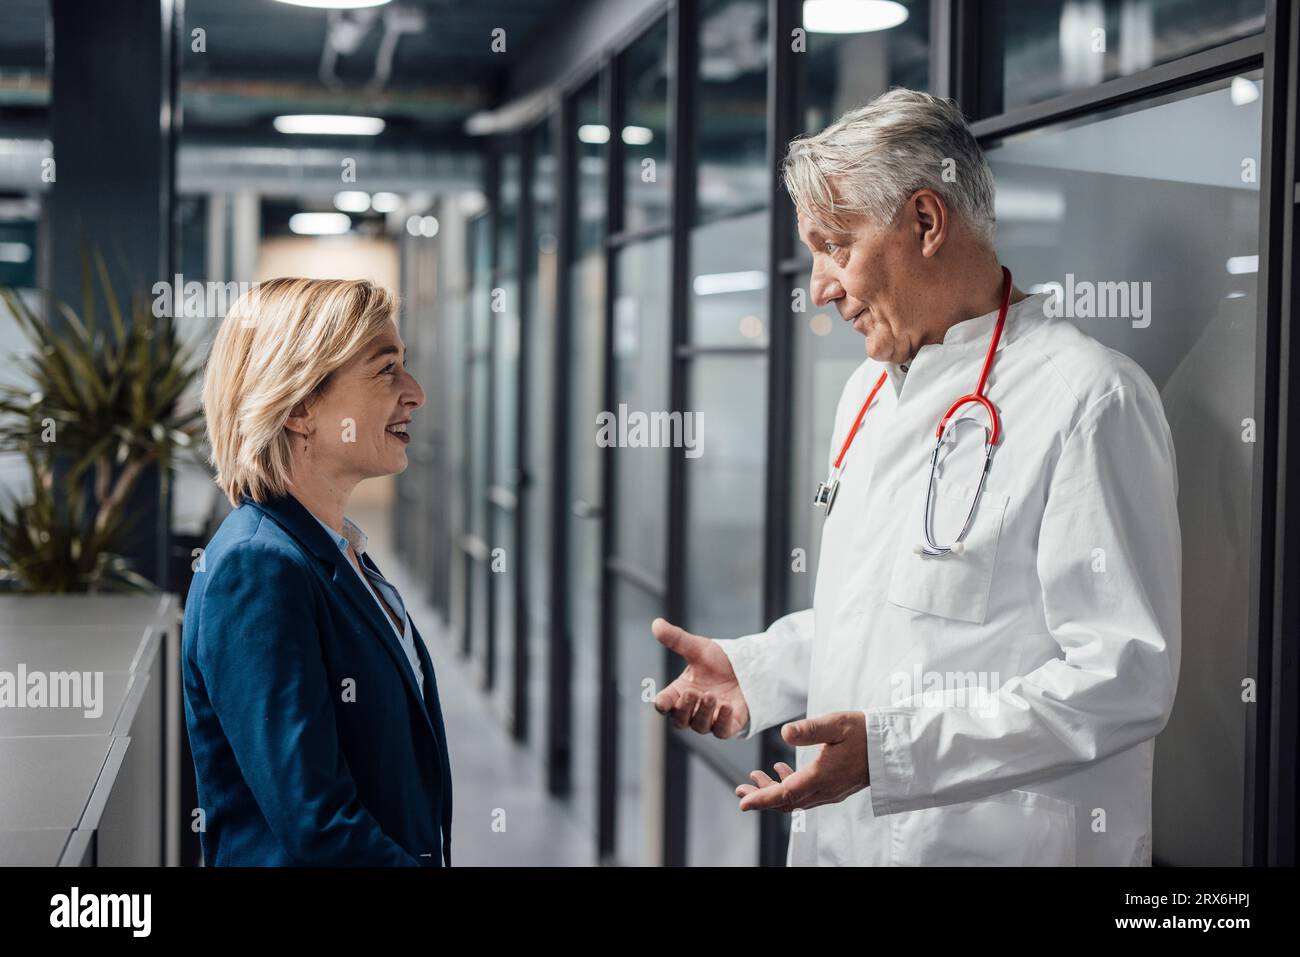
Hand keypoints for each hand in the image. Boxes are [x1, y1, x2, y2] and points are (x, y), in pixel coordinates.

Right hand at [652, 618, 749, 738]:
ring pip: (700, 726)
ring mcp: (711, 719)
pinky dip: (722, 722)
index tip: (662, 702)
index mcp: (680, 692)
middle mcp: (693, 709)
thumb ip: (676, 639)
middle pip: (680, 720)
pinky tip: (726, 707)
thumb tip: (656, 623)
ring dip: (703, 713)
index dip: (662, 704)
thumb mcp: (697, 648)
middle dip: (684, 708)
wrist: (749, 666)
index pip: (665, 703)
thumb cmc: (719, 660)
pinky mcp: (729, 725)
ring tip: (710, 696)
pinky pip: (722, 731)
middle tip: (691, 693)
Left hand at [735, 711, 868, 811]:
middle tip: (741, 788)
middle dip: (761, 796)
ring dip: (774, 791)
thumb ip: (809, 730)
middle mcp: (825, 790)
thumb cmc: (865, 732)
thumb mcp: (836, 724)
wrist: (893, 747)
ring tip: (756, 777)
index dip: (762, 799)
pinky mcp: (836, 787)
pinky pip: (806, 794)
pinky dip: (789, 786)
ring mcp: (831, 791)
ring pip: (795, 799)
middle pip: (786, 801)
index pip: (784, 794)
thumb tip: (785, 733)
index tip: (743, 802)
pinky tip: (782, 769)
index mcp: (821, 777)